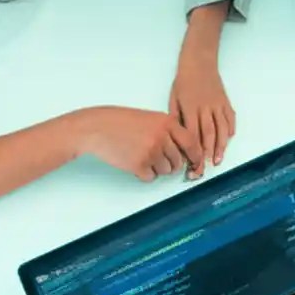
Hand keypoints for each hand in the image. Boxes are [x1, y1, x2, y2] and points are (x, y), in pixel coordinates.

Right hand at [76, 107, 204, 181]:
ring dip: (156, 168)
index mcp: (167, 122)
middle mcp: (162, 137)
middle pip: (178, 161)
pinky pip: (151, 177)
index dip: (196, 155)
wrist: (97, 128)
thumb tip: (184, 151)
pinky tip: (134, 161)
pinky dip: (144, 173)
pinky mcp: (139, 164)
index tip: (196, 162)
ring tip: (141, 155)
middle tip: (156, 157)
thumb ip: (168, 130)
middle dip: (170, 164)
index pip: (191, 143)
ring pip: (166, 171)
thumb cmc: (121, 122)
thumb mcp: (150, 118)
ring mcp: (151, 151)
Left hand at [169, 52, 235, 178]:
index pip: (193, 135)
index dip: (193, 152)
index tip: (191, 165)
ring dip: (220, 147)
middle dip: (207, 155)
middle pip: (208, 135)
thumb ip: (176, 117)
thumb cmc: (183, 80)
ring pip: (221, 129)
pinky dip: (230, 130)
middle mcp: (206, 108)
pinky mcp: (226, 102)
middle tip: (205, 169)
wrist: (199, 61)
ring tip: (218, 160)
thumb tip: (177, 138)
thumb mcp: (174, 98)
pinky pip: (230, 118)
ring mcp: (218, 105)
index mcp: (190, 108)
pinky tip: (228, 140)